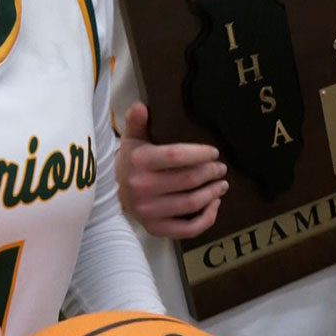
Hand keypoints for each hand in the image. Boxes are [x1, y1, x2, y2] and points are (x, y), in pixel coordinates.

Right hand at [117, 103, 227, 238]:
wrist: (113, 191)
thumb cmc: (130, 161)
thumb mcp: (131, 139)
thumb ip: (136, 121)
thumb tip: (141, 106)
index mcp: (139, 162)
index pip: (177, 156)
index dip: (200, 153)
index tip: (214, 152)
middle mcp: (142, 188)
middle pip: (188, 180)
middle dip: (211, 173)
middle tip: (221, 168)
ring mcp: (148, 211)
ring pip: (191, 203)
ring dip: (213, 193)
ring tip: (222, 184)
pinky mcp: (155, 228)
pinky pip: (187, 229)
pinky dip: (206, 219)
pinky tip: (215, 205)